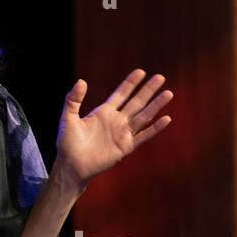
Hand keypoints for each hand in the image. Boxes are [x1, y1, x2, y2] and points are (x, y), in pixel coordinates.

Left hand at [55, 69, 172, 186]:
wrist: (71, 165)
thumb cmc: (67, 143)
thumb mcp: (68, 118)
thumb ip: (73, 100)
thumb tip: (81, 81)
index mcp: (103, 112)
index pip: (121, 94)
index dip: (130, 83)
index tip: (141, 71)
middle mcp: (116, 121)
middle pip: (136, 102)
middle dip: (148, 90)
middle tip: (161, 77)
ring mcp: (122, 134)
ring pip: (144, 117)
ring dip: (156, 105)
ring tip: (168, 93)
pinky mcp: (125, 147)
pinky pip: (143, 136)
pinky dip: (155, 128)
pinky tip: (166, 119)